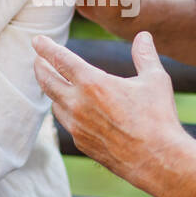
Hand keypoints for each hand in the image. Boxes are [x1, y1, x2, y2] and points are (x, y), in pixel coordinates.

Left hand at [31, 31, 188, 193]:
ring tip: (53, 82)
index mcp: (93, 83)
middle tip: (38, 59)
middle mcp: (78, 104)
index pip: (61, 59)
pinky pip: (66, 122)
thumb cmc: (158, 118)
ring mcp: (77, 126)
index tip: (38, 41)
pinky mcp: (81, 143)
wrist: (156, 160)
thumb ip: (145, 55)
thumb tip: (143, 36)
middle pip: (47, 81)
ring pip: (55, 103)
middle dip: (40, 67)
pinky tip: (70, 109)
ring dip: (51, 90)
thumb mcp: (155, 80)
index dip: (46, 48)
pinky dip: (64, 111)